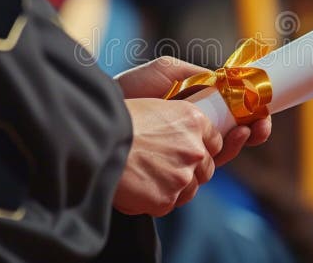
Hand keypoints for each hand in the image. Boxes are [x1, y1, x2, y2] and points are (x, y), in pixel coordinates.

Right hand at [113, 98, 221, 215]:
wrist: (96, 141)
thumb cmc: (117, 120)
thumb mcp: (155, 108)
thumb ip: (175, 125)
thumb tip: (178, 137)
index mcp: (194, 120)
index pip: (215, 141)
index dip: (202, 148)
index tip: (190, 152)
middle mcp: (195, 149)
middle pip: (206, 169)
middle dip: (190, 171)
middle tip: (163, 167)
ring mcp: (182, 176)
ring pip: (188, 190)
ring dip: (172, 188)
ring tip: (145, 177)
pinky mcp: (166, 199)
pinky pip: (166, 205)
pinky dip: (152, 201)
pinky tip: (134, 187)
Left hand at [115, 56, 271, 165]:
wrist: (104, 116)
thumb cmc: (131, 90)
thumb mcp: (167, 72)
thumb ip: (197, 75)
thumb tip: (228, 82)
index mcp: (196, 108)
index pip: (232, 113)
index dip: (252, 113)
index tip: (263, 111)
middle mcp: (194, 131)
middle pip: (234, 135)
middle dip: (253, 131)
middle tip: (260, 127)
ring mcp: (185, 150)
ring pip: (222, 152)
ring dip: (239, 143)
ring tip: (244, 131)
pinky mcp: (174, 168)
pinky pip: (203, 167)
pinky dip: (219, 157)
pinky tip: (223, 145)